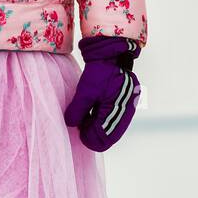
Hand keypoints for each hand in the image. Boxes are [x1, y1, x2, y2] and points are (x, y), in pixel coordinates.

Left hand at [64, 36, 140, 151]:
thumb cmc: (99, 73)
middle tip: (79, 123)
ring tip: (84, 117)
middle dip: (92, 133)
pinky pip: (113, 120)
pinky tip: (92, 112)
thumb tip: (70, 124)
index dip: (88, 139)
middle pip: (107, 138)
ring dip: (96, 127)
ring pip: (110, 130)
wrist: (111, 56)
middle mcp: (125, 114)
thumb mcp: (85, 92)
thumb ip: (77, 111)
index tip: (78, 130)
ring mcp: (126, 110)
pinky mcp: (124, 104)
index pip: (103, 140)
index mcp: (117, 112)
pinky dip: (102, 120)